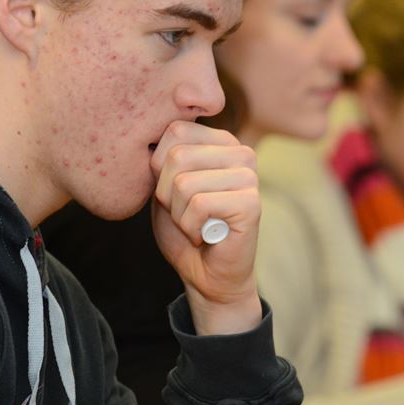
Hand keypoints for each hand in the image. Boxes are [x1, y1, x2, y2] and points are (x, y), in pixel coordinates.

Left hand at [149, 121, 261, 334]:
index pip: (175, 130)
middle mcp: (241, 152)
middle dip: (167, 194)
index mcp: (221, 141)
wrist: (207, 274)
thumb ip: (164, 156)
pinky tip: (207, 234)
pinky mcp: (251, 202)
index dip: (159, 168)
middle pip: (177, 157)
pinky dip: (191, 227)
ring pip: (184, 183)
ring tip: (197, 224)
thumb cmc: (186, 228)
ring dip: (179, 214)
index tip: (176, 192)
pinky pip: (199, 205)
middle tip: (187, 213)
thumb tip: (152, 135)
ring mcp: (249, 176)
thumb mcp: (164, 185)